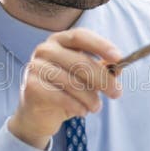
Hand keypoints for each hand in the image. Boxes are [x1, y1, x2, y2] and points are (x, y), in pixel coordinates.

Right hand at [8, 28, 122, 148]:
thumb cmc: (65, 91)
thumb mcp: (85, 79)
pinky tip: (82, 111)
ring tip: (96, 107)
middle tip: (116, 93)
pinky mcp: (31, 86)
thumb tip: (118, 68)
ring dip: (90, 98)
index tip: (119, 58)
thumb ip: (101, 70)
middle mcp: (45, 49)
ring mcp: (36, 66)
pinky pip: (60, 96)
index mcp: (60, 40)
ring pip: (71, 82)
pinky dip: (76, 105)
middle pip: (80, 61)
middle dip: (102, 79)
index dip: (101, 45)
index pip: (81, 36)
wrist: (39, 114)